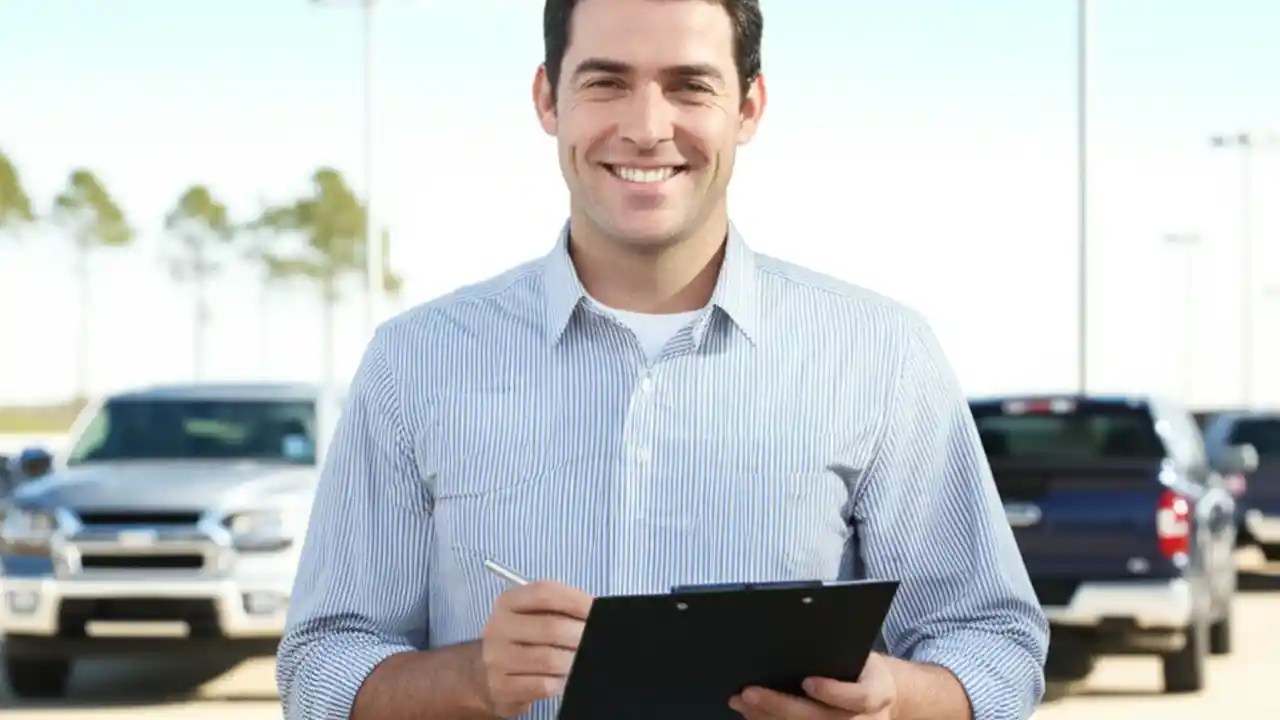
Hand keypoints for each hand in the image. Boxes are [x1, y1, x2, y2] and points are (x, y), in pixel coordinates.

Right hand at [475, 580, 593, 717]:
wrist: (489, 675)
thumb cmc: (524, 640)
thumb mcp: (534, 616)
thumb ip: (561, 609)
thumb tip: (599, 612)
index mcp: (508, 601)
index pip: (545, 593)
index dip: (576, 601)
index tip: (599, 611)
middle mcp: (498, 627)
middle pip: (552, 627)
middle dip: (582, 634)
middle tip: (598, 640)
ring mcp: (497, 658)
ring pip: (549, 659)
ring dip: (574, 661)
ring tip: (584, 660)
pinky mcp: (501, 687)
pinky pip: (543, 685)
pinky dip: (561, 682)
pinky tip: (566, 679)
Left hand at [729, 652, 897, 718]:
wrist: (880, 697)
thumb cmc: (861, 669)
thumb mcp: (861, 656)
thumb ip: (837, 650)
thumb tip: (796, 626)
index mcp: (877, 693)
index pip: (859, 697)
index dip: (833, 692)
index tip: (807, 681)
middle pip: (821, 719)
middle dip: (781, 706)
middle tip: (750, 692)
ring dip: (766, 718)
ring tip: (740, 701)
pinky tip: (750, 712)